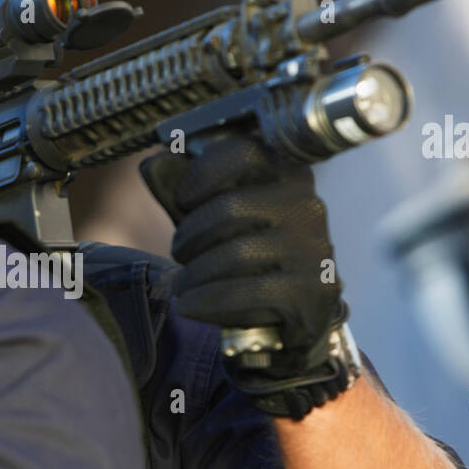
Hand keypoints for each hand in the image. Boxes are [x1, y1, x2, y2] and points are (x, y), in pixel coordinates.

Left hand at [140, 129, 346, 378]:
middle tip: (178, 253)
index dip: (203, 173)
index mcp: (289, 175)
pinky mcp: (314, 290)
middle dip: (191, 235)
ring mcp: (315, 248)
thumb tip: (153, 165)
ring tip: (182, 285)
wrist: (292, 316)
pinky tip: (190, 306)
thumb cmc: (250, 257)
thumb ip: (190, 192)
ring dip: (195, 274)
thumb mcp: (218, 219)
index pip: (246, 152)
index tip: (183, 199)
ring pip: (237, 253)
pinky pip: (250, 292)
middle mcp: (308, 206)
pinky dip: (208, 301)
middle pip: (232, 207)